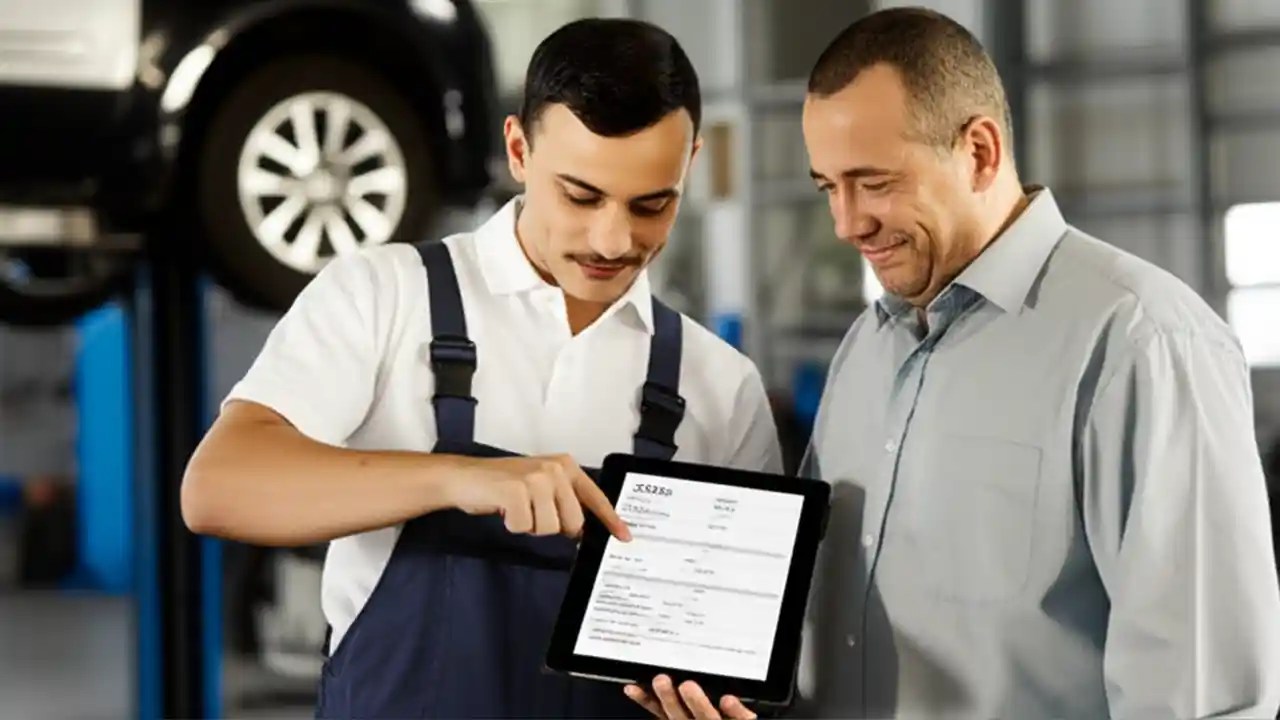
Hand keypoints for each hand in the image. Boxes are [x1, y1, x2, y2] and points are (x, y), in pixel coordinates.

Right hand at [448, 454, 630, 539]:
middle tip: (531, 512)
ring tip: (516, 508)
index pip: (595, 497)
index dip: (610, 520)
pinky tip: (504, 508)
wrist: (464, 477)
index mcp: (565, 466)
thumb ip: (563, 501)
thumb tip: (581, 530)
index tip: (624, 536)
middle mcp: (554, 469)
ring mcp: (536, 478)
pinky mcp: (517, 490)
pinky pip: (525, 527)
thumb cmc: (502, 485)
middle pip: (572, 522)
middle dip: (552, 526)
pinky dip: (512, 525)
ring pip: (549, 528)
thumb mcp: (540, 486)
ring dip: (530, 526)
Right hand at [624, 675, 755, 718]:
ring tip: (688, 686)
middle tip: (661, 680)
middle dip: (669, 700)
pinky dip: (735, 711)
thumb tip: (651, 682)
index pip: (664, 713)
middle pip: (680, 717)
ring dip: (696, 703)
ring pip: (707, 719)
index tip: (633, 687)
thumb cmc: (715, 717)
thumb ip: (678, 705)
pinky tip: (728, 699)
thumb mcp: (692, 715)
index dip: (647, 701)